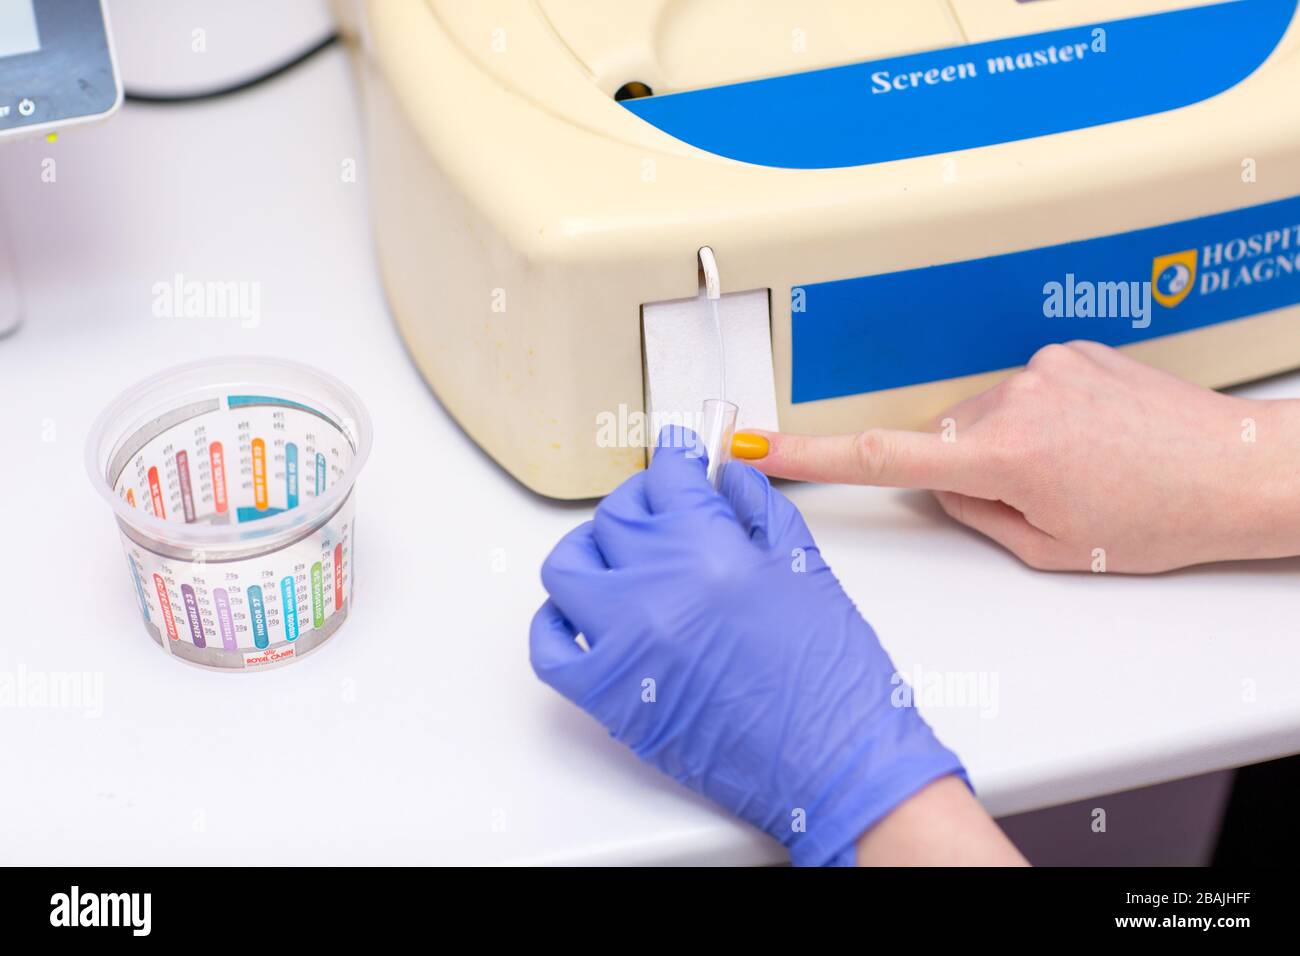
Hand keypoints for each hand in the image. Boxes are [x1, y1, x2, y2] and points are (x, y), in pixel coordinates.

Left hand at [529, 428, 965, 865]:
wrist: (835, 763)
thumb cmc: (833, 679)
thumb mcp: (807, 571)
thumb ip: (760, 512)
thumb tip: (727, 478)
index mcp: (707, 548)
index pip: (668, 475)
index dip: (675, 457)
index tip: (679, 455)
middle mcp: (654, 587)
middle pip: (616, 516)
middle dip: (641, 500)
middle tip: (664, 507)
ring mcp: (622, 642)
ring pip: (567, 568)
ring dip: (591, 551)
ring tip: (620, 557)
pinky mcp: (607, 696)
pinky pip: (550, 647)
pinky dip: (558, 622)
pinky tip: (587, 615)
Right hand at [733, 342, 1299, 572]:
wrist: (1241, 469)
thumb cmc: (1162, 517)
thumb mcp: (1054, 548)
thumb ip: (978, 516)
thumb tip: (945, 485)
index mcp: (1004, 456)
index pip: (884, 455)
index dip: (814, 454)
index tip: (763, 444)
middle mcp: (1013, 397)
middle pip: (945, 439)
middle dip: (970, 471)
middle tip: (1040, 500)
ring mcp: (1041, 367)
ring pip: (985, 415)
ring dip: (1010, 444)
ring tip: (1080, 468)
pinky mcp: (1067, 350)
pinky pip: (1022, 390)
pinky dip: (1040, 417)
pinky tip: (1090, 439)